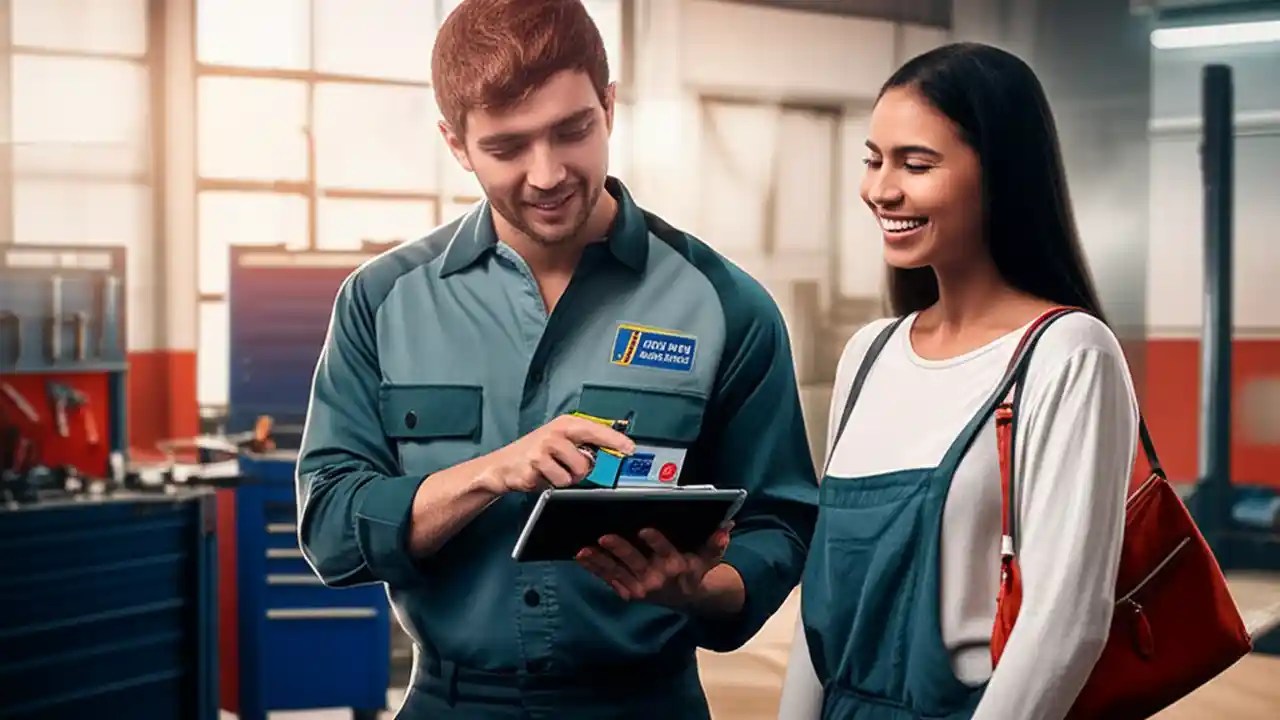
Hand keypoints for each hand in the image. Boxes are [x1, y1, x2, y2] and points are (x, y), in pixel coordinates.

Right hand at [478, 415, 634, 494]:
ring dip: (565, 478)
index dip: (615, 440)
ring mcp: (543, 449)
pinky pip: (557, 483)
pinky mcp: (534, 466)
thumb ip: (585, 444)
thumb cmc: (535, 453)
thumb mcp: (561, 441)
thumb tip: (613, 449)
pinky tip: (540, 476)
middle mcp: (555, 433)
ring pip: (573, 475)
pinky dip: (551, 484)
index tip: (630, 448)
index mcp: (565, 424)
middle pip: (586, 460)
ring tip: (551, 471)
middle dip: (581, 470)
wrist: (503, 465)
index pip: (596, 430)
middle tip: (567, 466)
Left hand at [575, 523, 732, 607]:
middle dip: (620, 549)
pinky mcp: (626, 590)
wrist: (684, 597)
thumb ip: (716, 543)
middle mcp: (656, 577)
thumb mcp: (708, 557)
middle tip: (604, 536)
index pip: (665, 552)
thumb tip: (726, 528)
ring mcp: (639, 586)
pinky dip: (594, 568)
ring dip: (600, 560)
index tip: (645, 529)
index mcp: (675, 565)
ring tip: (584, 549)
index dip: (655, 541)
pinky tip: (582, 556)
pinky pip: (608, 578)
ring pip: (617, 571)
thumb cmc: (693, 569)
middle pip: (635, 561)